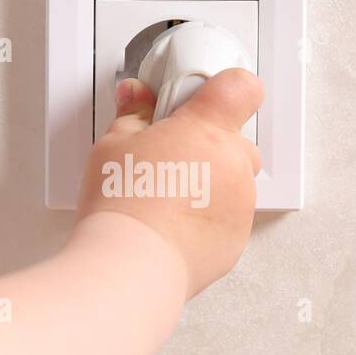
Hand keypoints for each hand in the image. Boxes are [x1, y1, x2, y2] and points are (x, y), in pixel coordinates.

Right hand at [76, 69, 263, 297]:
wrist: (133, 266)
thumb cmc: (124, 205)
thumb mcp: (113, 145)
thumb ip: (132, 114)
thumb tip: (135, 96)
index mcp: (207, 129)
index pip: (242, 88)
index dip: (227, 88)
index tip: (206, 97)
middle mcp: (233, 164)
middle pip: (236, 140)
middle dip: (208, 144)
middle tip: (170, 155)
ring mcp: (240, 203)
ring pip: (234, 181)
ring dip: (210, 182)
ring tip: (168, 195)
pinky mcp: (237, 239)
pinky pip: (230, 217)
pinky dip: (210, 216)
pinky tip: (175, 222)